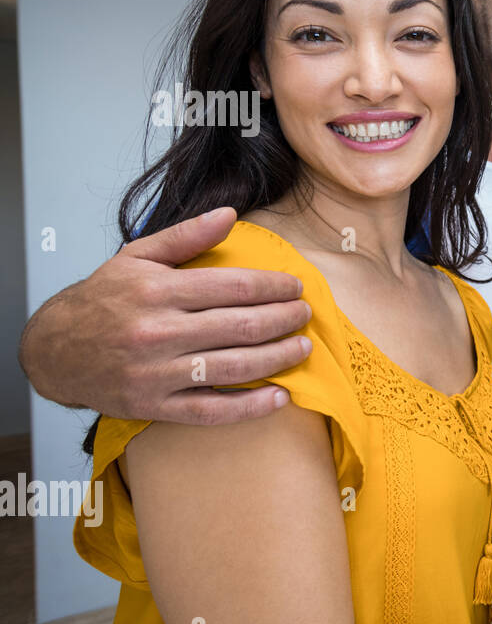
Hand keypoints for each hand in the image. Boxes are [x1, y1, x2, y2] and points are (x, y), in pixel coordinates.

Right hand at [19, 207, 311, 423]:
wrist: (55, 350)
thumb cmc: (103, 300)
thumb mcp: (136, 257)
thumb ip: (185, 236)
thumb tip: (229, 213)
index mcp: (157, 290)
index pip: (234, 286)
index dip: (274, 286)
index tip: (294, 287)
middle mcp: (158, 331)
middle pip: (241, 325)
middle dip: (283, 319)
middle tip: (304, 314)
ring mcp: (157, 372)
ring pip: (234, 367)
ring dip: (278, 357)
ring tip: (303, 347)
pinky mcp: (155, 405)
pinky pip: (211, 410)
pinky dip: (250, 406)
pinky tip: (279, 397)